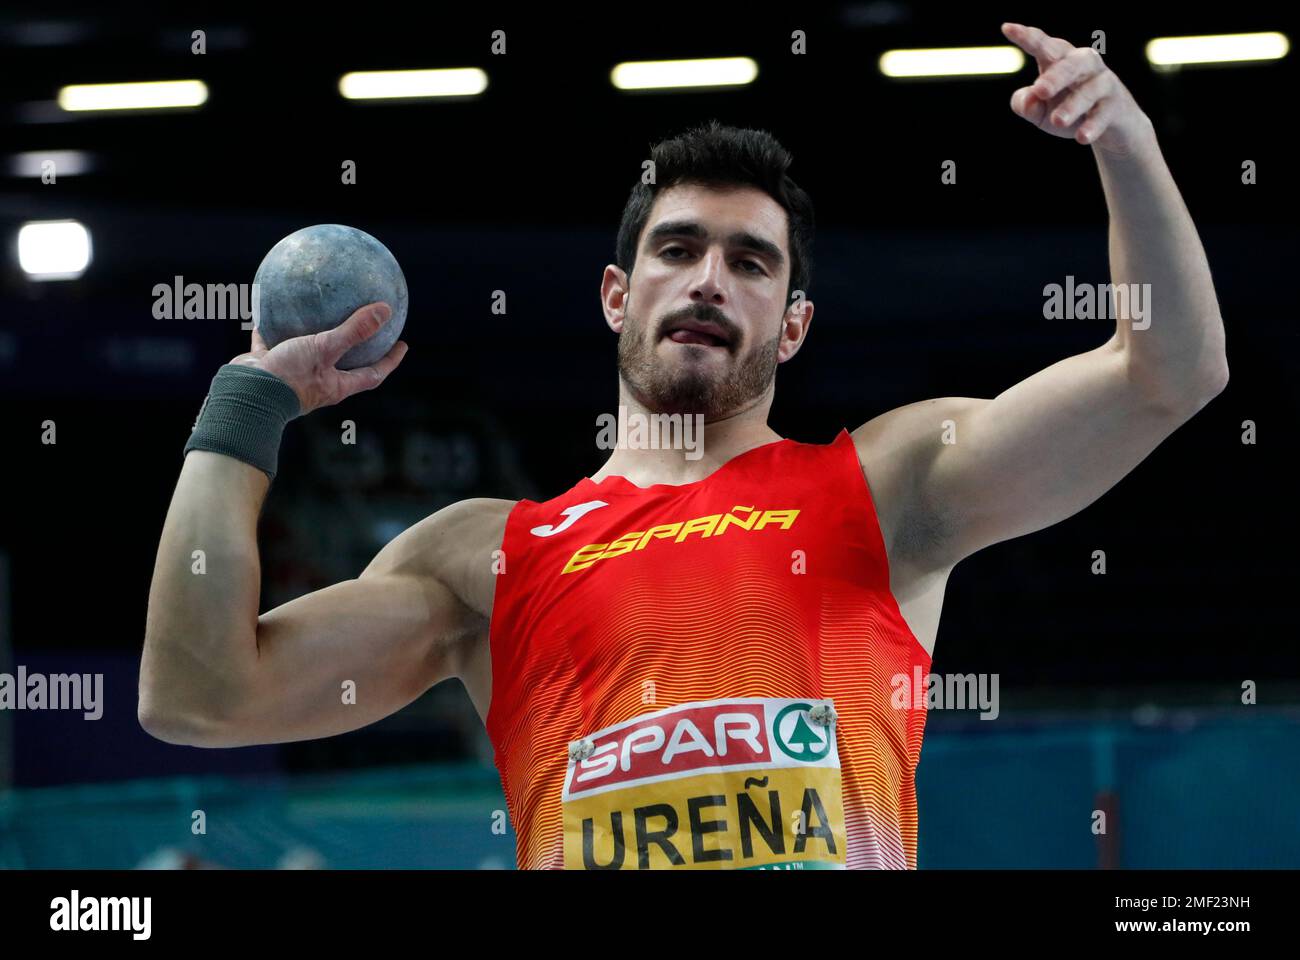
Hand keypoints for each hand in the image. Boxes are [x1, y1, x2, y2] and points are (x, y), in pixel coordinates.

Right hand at [229, 302, 407, 414]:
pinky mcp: (268, 366)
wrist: (245, 392)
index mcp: (336, 385)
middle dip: (354, 349)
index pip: (372, 374)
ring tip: (318, 313)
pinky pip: (272, 342)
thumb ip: (354, 331)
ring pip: (307, 352)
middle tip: (365, 327)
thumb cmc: (290, 376)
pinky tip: (269, 307)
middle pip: (343, 365)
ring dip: (313, 335)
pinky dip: (271, 328)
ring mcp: (292, 375)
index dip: (389, 361)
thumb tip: (385, 311)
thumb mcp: (325, 349)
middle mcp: (317, 382)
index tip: (402, 345)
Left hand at [1002, 22, 1154, 158]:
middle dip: (1056, 75)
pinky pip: (1104, 114)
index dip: (1027, 37)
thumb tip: (1029, 99)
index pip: (1044, 46)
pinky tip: (1081, 137)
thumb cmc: (1068, 111)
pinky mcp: (1116, 106)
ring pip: (1090, 89)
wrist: (1109, 129)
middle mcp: (1084, 66)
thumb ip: (1026, 105)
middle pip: (1071, 64)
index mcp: (1061, 61)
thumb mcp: (1040, 112)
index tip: (1007, 28)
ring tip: (1057, 120)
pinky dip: (1093, 126)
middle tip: (1040, 89)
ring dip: (1073, 105)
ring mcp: (1103, 84)